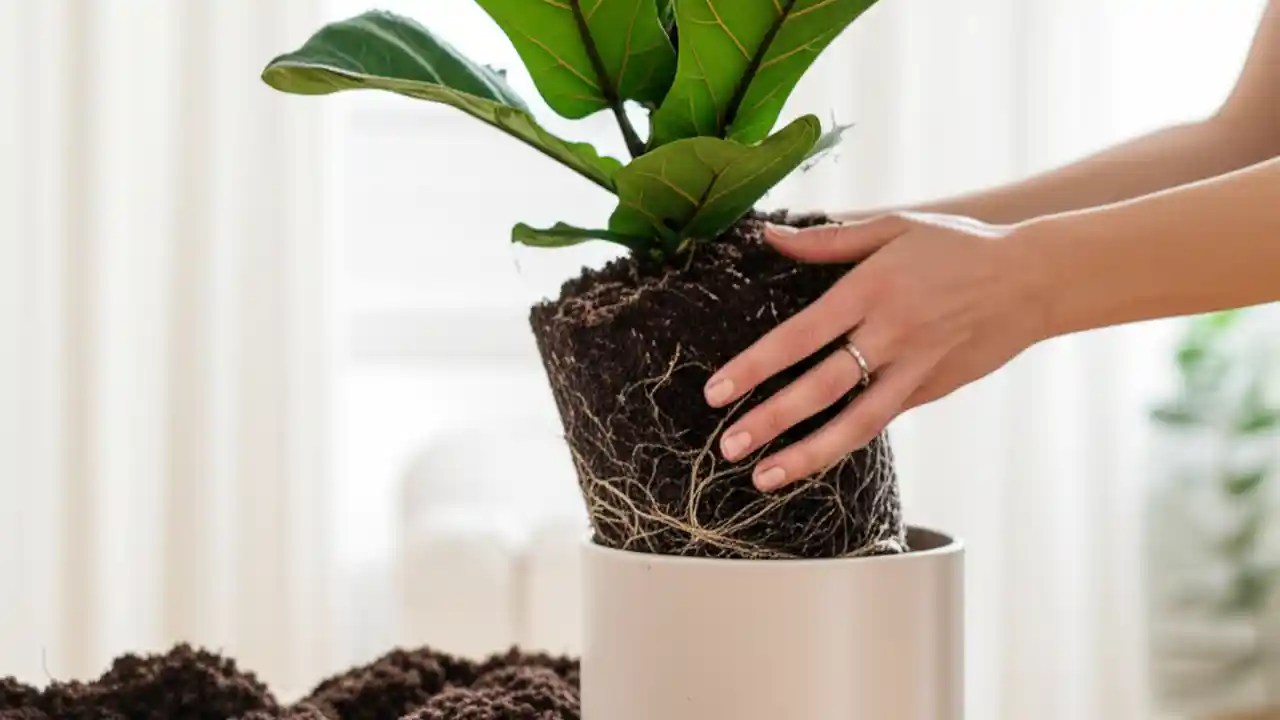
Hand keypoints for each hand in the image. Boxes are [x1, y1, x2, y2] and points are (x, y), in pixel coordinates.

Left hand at [704, 212, 1049, 491]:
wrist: (1033, 279)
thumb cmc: (959, 247)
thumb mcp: (895, 227)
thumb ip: (828, 239)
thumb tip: (769, 235)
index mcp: (871, 290)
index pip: (799, 336)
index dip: (755, 367)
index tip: (717, 391)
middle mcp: (891, 334)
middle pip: (821, 387)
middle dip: (770, 421)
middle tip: (729, 446)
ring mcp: (914, 369)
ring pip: (855, 424)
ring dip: (807, 455)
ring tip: (765, 478)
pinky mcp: (931, 391)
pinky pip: (881, 421)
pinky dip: (845, 442)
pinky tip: (813, 459)